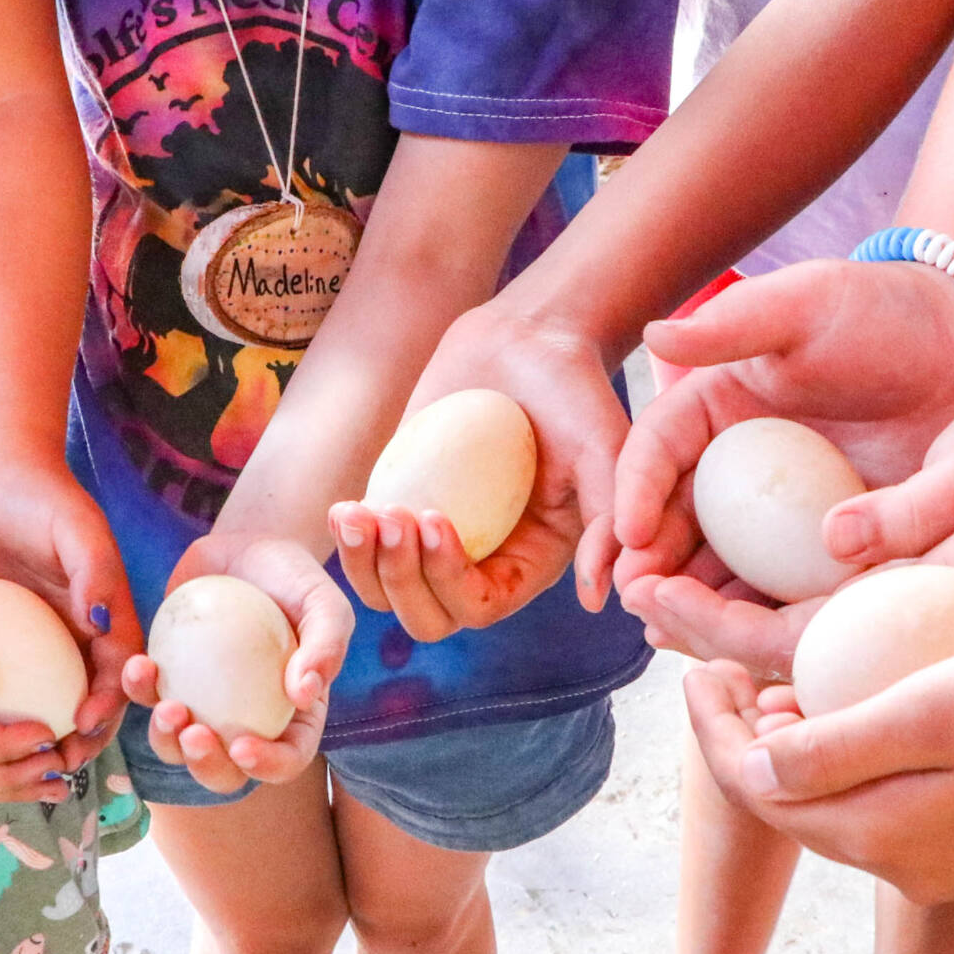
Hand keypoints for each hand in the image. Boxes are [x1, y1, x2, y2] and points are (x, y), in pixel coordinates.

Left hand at [0, 456, 140, 767]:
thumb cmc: (38, 496)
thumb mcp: (76, 528)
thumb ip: (95, 570)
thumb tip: (101, 624)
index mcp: (107, 613)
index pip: (121, 672)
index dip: (111, 705)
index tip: (83, 725)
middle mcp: (79, 634)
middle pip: (90, 699)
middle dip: (82, 738)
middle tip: (56, 761)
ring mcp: (40, 641)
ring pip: (47, 701)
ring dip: (42, 734)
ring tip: (22, 760)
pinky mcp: (1, 641)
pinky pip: (5, 686)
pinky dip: (1, 713)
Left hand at [122, 531, 353, 790]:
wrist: (247, 546)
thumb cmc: (295, 577)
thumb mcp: (324, 603)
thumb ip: (326, 645)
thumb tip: (304, 695)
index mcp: (294, 716)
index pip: (288, 758)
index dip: (267, 766)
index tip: (242, 746)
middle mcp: (248, 720)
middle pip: (226, 771)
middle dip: (206, 766)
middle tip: (194, 733)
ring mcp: (204, 704)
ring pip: (178, 747)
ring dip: (166, 740)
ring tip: (166, 707)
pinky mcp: (170, 678)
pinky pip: (147, 697)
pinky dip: (138, 689)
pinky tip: (140, 665)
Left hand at [332, 305, 623, 635]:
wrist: (529, 339)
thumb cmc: (576, 392)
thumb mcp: (607, 453)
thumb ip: (606, 524)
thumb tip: (596, 599)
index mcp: (530, 563)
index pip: (481, 606)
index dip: (450, 580)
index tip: (437, 519)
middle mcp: (482, 560)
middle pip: (428, 614)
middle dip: (402, 579)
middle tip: (397, 516)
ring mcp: (438, 534)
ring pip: (385, 590)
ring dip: (365, 565)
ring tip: (360, 514)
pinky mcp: (403, 500)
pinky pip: (365, 546)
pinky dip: (348, 539)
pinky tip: (345, 509)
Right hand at [610, 261, 953, 663]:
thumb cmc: (879, 310)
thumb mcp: (805, 303)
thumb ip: (732, 323)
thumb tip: (653, 335)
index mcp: (711, 406)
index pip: (656, 449)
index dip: (635, 490)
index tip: (629, 533)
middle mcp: (731, 466)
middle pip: (672, 519)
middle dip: (647, 560)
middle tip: (637, 596)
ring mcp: (773, 513)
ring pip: (715, 562)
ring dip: (690, 598)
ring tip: (670, 627)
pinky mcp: (819, 547)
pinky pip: (777, 586)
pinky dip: (754, 614)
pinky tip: (739, 641)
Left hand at [681, 622, 953, 903]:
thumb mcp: (935, 708)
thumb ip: (837, 747)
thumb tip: (753, 767)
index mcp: (890, 840)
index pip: (763, 792)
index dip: (715, 732)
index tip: (694, 668)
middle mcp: (915, 868)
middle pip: (793, 809)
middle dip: (743, 746)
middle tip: (716, 673)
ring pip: (840, 809)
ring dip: (796, 753)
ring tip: (772, 686)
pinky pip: (892, 804)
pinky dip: (853, 760)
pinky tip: (854, 707)